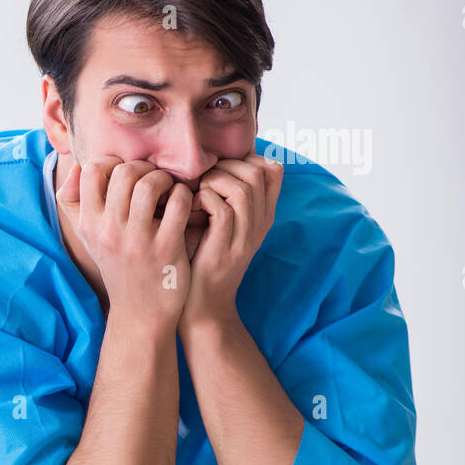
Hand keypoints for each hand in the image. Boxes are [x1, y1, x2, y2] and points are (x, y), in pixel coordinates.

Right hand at [58, 155, 193, 330]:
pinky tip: (184, 204)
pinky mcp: (166, 247)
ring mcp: (137, 239)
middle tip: (154, 180)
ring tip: (169, 190)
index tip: (127, 175)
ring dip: (164, 179)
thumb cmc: (118, 267)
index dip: (112, 162)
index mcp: (89, 224)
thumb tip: (78, 168)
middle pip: (123, 171)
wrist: (141, 313)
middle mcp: (109, 230)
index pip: (92, 170)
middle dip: (144, 168)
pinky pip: (178, 202)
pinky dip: (184, 195)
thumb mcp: (90, 238)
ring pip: (149, 183)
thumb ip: (74, 202)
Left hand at [180, 153, 283, 333]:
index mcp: (263, 214)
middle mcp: (260, 223)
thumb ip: (223, 196)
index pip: (274, 169)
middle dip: (226, 166)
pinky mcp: (225, 247)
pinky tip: (190, 210)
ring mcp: (245, 236)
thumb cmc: (202, 258)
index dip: (246, 159)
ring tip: (197, 195)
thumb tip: (208, 162)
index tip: (221, 170)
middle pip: (258, 171)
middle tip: (205, 181)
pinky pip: (220, 208)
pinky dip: (201, 200)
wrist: (203, 305)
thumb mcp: (220, 224)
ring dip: (213, 181)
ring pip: (242, 187)